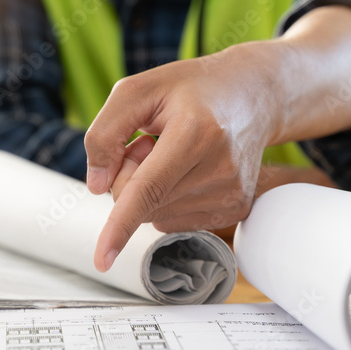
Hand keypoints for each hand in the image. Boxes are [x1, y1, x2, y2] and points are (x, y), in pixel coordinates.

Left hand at [85, 43, 282, 270]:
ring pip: (155, 216)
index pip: (149, 189)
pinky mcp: (235, 208)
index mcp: (196, 132)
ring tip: (174, 151)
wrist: (252, 94)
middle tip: (150, 141)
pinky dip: (167, 198)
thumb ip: (104, 134)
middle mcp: (220, 168)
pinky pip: (173, 220)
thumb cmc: (189, 89)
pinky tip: (186, 168)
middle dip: (128, 177)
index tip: (103, 259)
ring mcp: (232, 192)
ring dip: (149, 188)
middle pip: (142, 203)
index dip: (119, 225)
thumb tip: (97, 188)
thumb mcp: (137, 90)